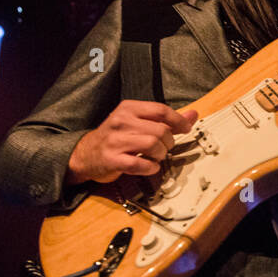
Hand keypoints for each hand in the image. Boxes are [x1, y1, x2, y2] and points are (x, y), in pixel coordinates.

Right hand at [67, 100, 197, 184]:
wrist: (84, 154)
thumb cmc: (115, 138)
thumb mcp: (138, 123)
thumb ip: (166, 120)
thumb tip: (193, 115)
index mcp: (128, 108)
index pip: (161, 110)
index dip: (178, 120)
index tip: (186, 128)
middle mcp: (121, 121)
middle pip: (160, 130)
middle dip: (168, 142)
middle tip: (164, 148)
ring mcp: (115, 140)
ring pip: (153, 145)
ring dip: (160, 155)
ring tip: (156, 157)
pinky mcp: (112, 159)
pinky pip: (140, 164)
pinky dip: (151, 168)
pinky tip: (149, 166)